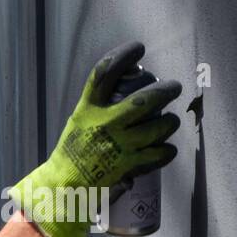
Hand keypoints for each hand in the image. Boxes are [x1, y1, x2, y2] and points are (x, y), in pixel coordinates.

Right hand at [4, 40, 181, 236]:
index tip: (139, 49)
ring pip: (155, 128)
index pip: (104, 73)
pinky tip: (169, 149)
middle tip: (174, 87)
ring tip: (172, 121)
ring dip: (169, 123)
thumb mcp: (79, 121)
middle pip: (142, 101)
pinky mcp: (127, 166)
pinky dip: (166, 151)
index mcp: (87, 109)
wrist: (63, 187)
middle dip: (164, 91)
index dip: (124, 55)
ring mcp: (117, 145)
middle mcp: (103, 124)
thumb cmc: (72, 152)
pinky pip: (156, 155)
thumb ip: (100, 108)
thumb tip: (128, 96)